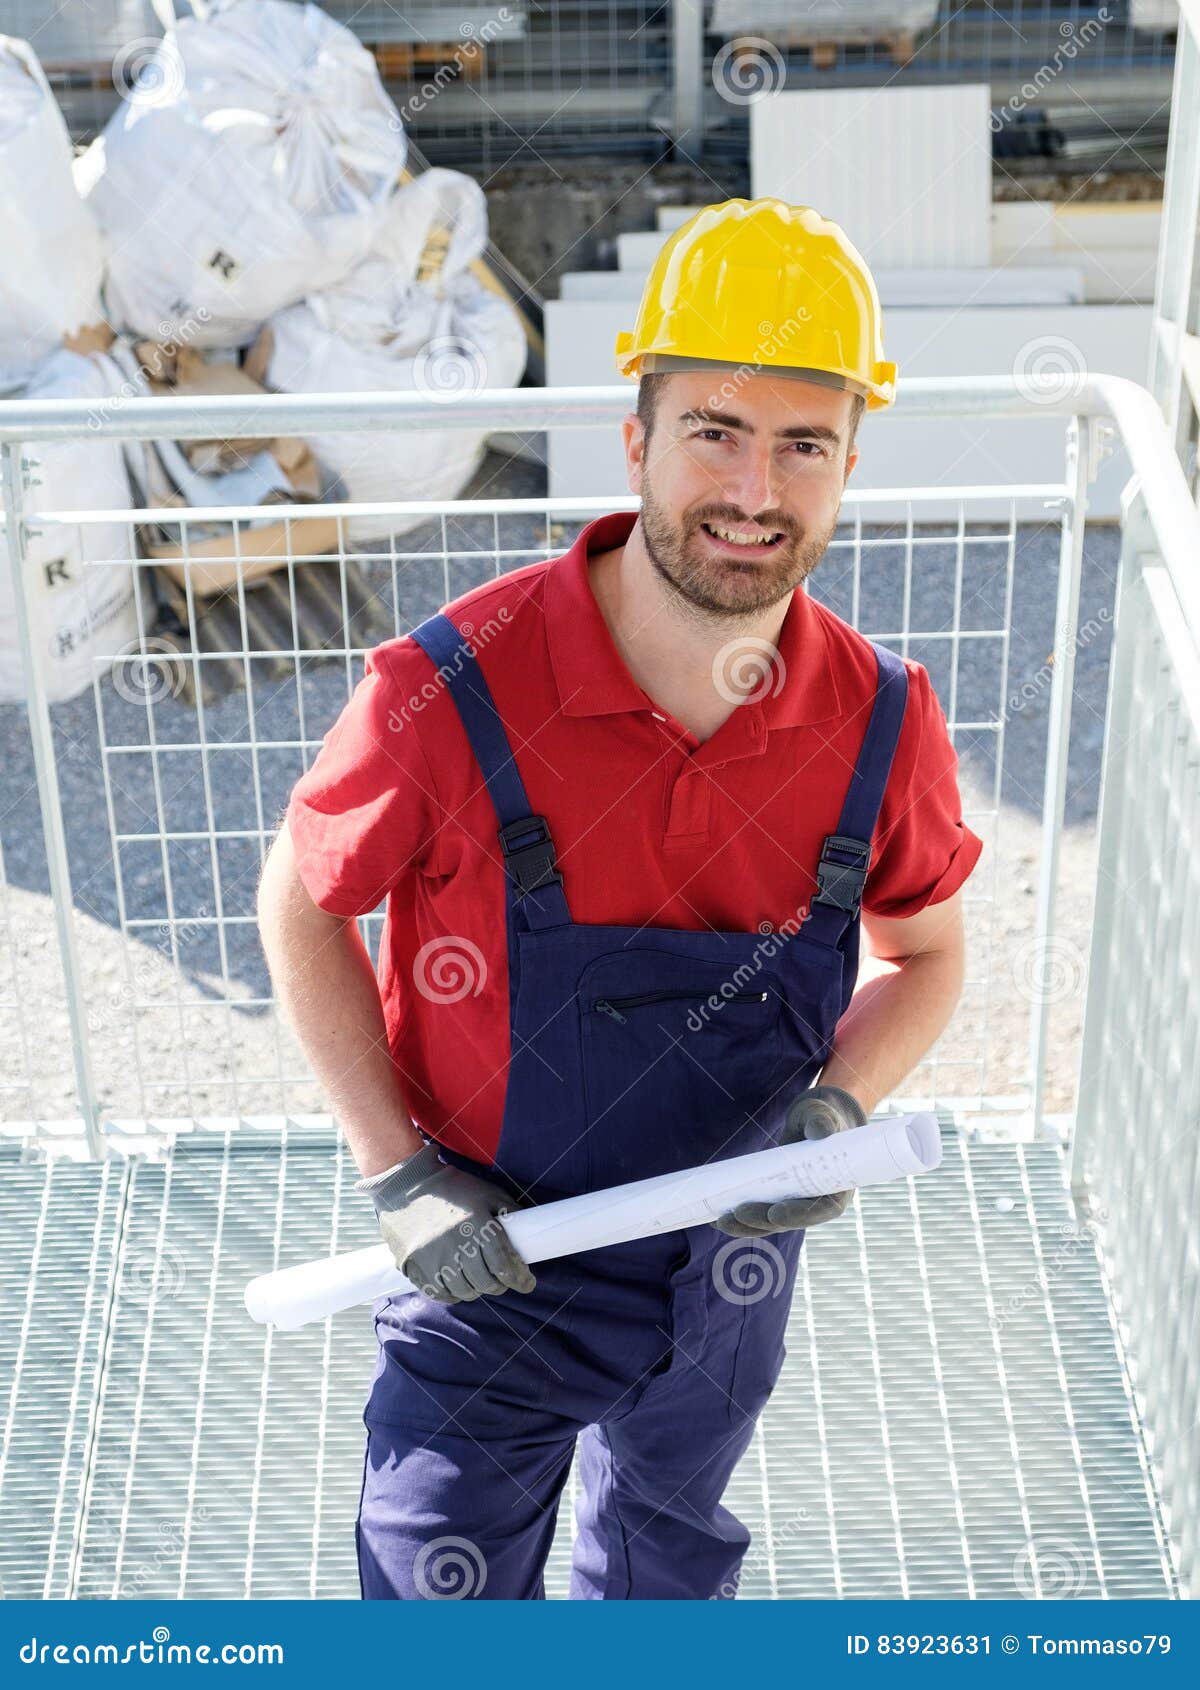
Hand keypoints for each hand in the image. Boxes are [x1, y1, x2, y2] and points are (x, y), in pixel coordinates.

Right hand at [356, 1141, 535, 1303]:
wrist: (406, 1184)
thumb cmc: (453, 1188)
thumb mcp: (487, 1192)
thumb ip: (509, 1211)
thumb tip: (533, 1229)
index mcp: (476, 1224)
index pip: (503, 1264)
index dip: (520, 1279)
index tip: (527, 1283)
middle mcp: (455, 1243)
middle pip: (485, 1282)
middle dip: (500, 1285)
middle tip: (503, 1281)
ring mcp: (433, 1257)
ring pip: (463, 1291)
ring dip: (476, 1290)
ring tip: (480, 1282)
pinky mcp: (414, 1265)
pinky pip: (439, 1292)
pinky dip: (453, 1295)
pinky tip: (458, 1286)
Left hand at [711, 1084, 867, 1237]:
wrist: (815, 1118)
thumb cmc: (823, 1115)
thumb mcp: (823, 1114)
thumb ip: (822, 1121)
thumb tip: (819, 1131)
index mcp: (836, 1188)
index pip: (819, 1210)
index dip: (798, 1215)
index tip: (775, 1212)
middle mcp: (817, 1202)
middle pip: (789, 1220)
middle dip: (761, 1221)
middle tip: (736, 1214)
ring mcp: (796, 1202)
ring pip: (770, 1222)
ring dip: (746, 1225)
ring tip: (721, 1221)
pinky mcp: (779, 1198)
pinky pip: (761, 1212)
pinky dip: (741, 1217)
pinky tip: (718, 1217)